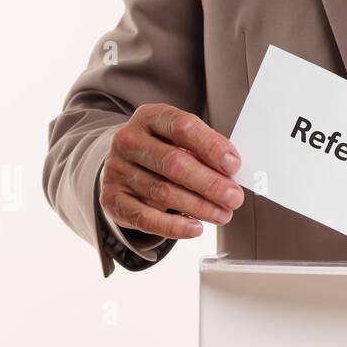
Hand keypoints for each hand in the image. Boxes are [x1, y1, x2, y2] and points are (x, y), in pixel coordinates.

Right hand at [101, 103, 244, 239]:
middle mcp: (129, 141)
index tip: (233, 165)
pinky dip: (173, 226)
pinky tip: (195, 228)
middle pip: (173, 163)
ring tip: (222, 214)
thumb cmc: (162, 152)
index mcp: (150, 118)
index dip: (211, 147)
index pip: (182, 127)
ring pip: (162, 192)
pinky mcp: (112, 198)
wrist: (125, 166)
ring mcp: (117, 169)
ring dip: (199, 207)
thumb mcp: (181, 141)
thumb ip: (204, 151)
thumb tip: (230, 172)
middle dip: (209, 183)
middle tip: (233, 197)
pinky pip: (144, 217)